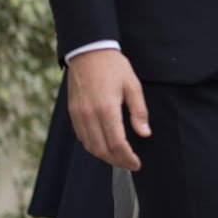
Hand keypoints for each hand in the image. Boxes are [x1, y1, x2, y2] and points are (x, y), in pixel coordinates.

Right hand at [67, 49, 149, 171]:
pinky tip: (104, 146)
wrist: (87, 52)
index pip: (117, 144)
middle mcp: (89, 115)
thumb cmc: (113, 66)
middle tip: (130, 165)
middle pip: (102, 150)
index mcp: (106, 109)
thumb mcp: (132, 85)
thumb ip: (139, 111)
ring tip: (119, 159)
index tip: (137, 164)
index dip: (127, 158)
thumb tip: (144, 133)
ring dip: (105, 157)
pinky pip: (82, 137)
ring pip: (90, 147)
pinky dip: (93, 147)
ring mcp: (78, 115)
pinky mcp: (72, 114)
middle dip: (117, 162)